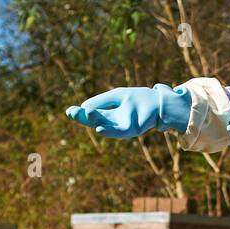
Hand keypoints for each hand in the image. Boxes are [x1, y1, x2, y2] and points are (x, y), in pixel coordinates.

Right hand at [66, 85, 190, 138]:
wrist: (160, 104)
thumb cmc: (139, 99)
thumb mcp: (118, 96)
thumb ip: (102, 101)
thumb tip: (84, 107)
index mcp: (109, 114)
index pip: (92, 114)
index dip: (81, 114)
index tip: (69, 111)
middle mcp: (114, 122)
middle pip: (96, 120)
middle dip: (84, 117)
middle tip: (71, 112)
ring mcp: (123, 126)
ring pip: (106, 126)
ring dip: (95, 121)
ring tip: (85, 114)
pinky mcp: (133, 129)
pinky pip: (119, 132)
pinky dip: (109, 131)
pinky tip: (100, 128)